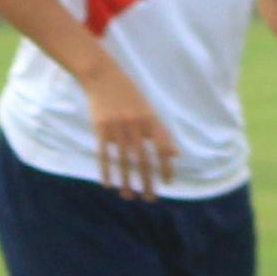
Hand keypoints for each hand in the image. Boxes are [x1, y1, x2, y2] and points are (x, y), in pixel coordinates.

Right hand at [79, 60, 177, 197]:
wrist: (102, 76)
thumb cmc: (128, 96)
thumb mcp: (149, 111)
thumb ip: (161, 133)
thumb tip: (176, 155)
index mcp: (151, 121)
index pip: (162, 149)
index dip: (166, 167)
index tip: (168, 183)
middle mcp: (135, 125)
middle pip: (143, 160)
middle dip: (148, 182)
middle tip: (150, 199)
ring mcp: (117, 127)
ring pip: (123, 161)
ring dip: (127, 181)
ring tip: (129, 196)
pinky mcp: (100, 128)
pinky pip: (104, 155)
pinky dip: (106, 172)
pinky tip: (108, 185)